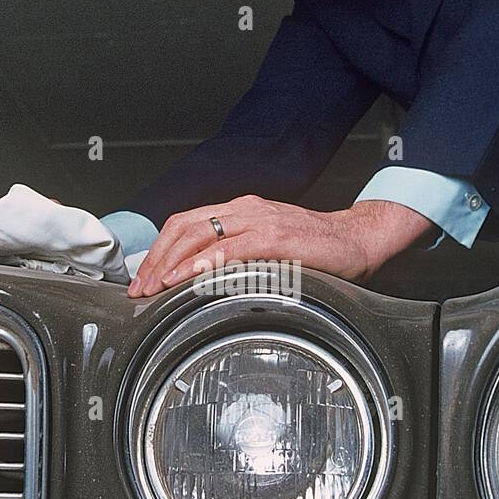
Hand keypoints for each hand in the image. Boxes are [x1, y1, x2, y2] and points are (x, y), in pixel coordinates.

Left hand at [127, 195, 432, 296]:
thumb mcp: (268, 249)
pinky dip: (206, 261)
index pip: (185, 224)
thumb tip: (203, 282)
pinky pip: (233, 248)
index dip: (159, 250)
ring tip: (157, 287)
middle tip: (140, 289)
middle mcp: (244, 209)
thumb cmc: (315, 251)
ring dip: (173, 263)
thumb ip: (239, 257)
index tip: (145, 278)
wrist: (357, 241)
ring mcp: (260, 220)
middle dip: (156, 259)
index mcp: (239, 211)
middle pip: (184, 227)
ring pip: (201, 234)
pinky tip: (191, 277)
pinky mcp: (276, 237)